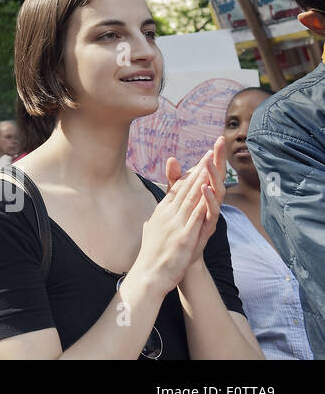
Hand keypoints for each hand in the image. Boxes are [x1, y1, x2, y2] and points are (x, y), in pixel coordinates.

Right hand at [133, 160, 214, 296]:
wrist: (149, 276)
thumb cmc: (153, 254)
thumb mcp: (154, 228)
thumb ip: (161, 214)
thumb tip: (163, 206)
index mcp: (162, 211)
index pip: (178, 188)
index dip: (191, 173)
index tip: (202, 159)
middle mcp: (167, 214)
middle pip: (186, 188)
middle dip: (200, 169)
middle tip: (211, 151)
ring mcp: (175, 225)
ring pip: (191, 197)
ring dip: (203, 178)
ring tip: (212, 163)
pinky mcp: (183, 237)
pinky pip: (195, 216)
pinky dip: (202, 202)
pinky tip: (209, 190)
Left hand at [166, 139, 225, 260]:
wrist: (179, 254)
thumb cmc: (181, 225)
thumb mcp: (176, 199)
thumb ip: (175, 180)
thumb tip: (172, 159)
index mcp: (204, 193)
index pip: (210, 171)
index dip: (214, 156)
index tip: (218, 139)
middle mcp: (210, 202)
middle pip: (218, 177)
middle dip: (219, 160)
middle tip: (221, 143)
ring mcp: (211, 214)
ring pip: (218, 192)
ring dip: (214, 177)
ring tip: (209, 162)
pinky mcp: (208, 227)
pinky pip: (212, 211)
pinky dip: (209, 199)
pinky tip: (205, 188)